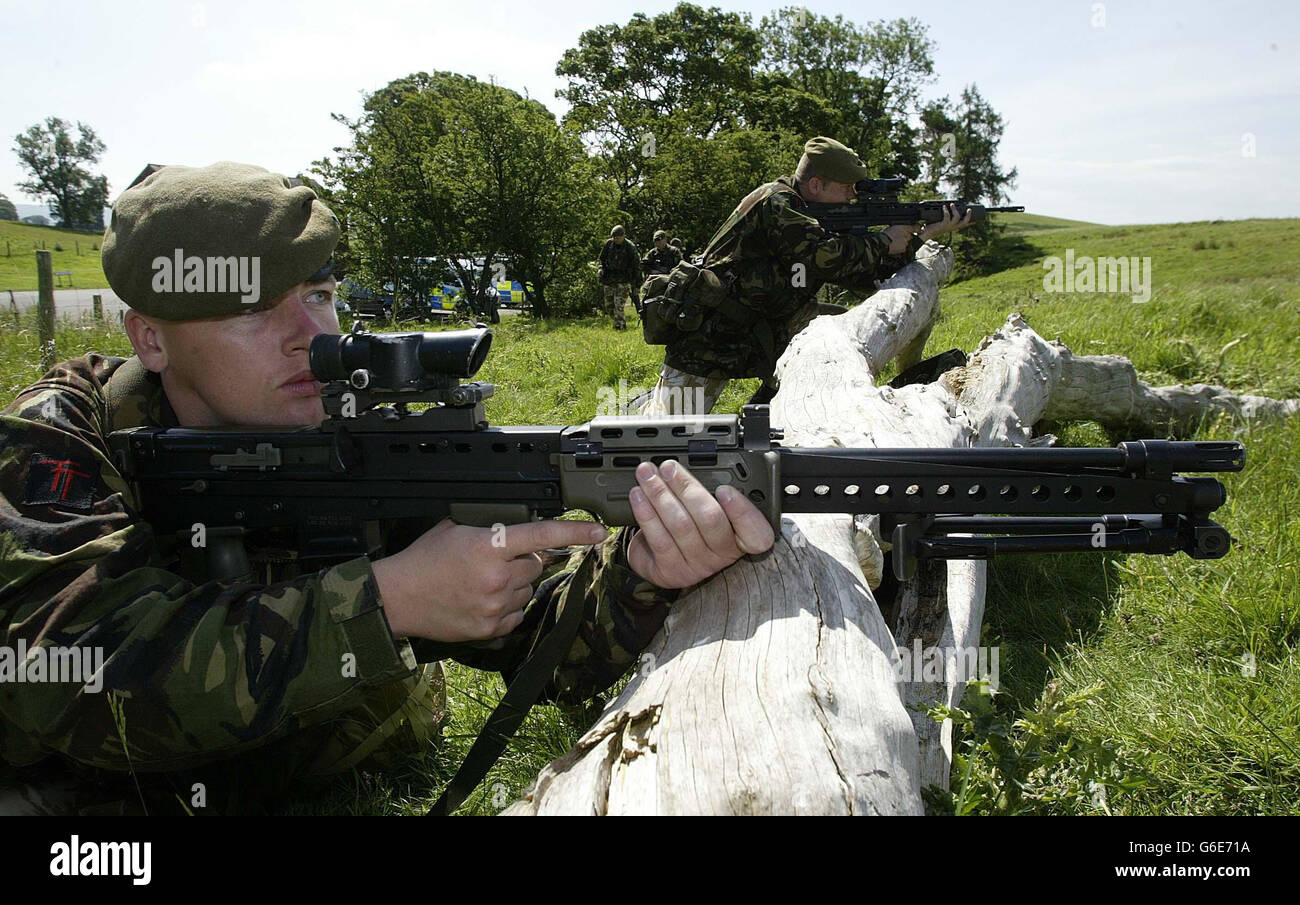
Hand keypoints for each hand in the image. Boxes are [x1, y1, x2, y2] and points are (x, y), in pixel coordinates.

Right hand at [374, 517, 608, 641]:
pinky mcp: (492, 628)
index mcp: (488, 546)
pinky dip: (507, 606)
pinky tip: (482, 599)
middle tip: (494, 561)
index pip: (542, 535)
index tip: (598, 530)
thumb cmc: (424, 560)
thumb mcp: (455, 528)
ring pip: (527, 589)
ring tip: (482, 581)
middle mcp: (497, 576)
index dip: (575, 531)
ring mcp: (495, 606)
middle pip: (536, 564)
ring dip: (514, 584)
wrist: (398, 599)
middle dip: (522, 561)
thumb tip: (519, 523)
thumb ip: (490, 525)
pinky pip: (518, 613)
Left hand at [625, 459, 775, 588]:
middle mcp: (723, 555)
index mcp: (740, 538)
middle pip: (711, 519)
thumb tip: (690, 463)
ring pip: (680, 525)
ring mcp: (697, 566)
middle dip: (686, 487)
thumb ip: (707, 491)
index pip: (757, 534)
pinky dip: (646, 512)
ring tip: (647, 475)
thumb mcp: (704, 508)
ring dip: (660, 494)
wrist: (658, 558)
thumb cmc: (688, 527)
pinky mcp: (671, 572)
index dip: (743, 511)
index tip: (725, 488)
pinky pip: (659, 538)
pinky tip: (638, 496)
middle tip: (669, 467)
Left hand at [919, 203, 972, 240]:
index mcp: (953, 227)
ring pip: (957, 218)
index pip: (964, 225)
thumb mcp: (941, 222)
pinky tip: (944, 206)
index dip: (971, 223)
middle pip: (964, 222)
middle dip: (968, 216)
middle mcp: (952, 227)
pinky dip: (946, 211)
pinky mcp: (942, 225)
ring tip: (952, 204)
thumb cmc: (933, 227)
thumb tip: (946, 207)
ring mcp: (948, 226)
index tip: (976, 220)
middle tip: (969, 209)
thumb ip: (945, 217)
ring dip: (955, 210)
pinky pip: (946, 217)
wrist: (926, 233)